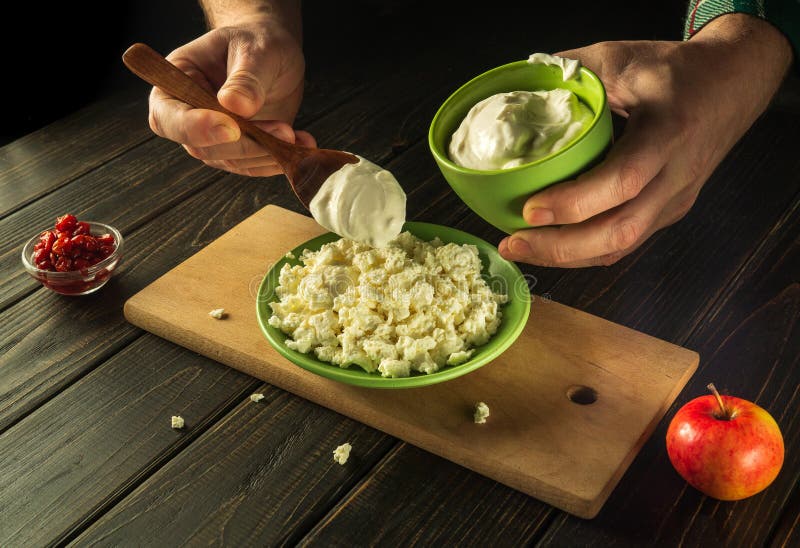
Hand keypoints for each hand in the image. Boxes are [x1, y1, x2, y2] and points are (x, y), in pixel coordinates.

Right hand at [148, 17, 315, 176]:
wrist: (272, 54)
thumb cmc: (257, 42)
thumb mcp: (256, 50)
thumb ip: (246, 78)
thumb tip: (235, 106)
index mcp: (175, 82)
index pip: (169, 117)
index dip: (196, 127)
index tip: (232, 126)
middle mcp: (186, 115)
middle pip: (202, 147)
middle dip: (245, 143)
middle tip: (283, 130)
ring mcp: (211, 137)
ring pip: (230, 160)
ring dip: (266, 153)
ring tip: (295, 135)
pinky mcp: (237, 150)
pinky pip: (252, 165)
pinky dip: (277, 159)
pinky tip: (300, 143)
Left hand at [499, 14, 792, 266]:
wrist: (733, 85)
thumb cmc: (678, 70)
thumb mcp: (624, 57)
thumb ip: (573, 70)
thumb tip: (521, 85)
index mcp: (669, 132)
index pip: (623, 181)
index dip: (574, 202)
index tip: (529, 209)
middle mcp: (676, 176)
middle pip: (621, 230)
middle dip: (561, 247)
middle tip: (512, 243)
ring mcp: (676, 200)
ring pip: (622, 246)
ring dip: (567, 256)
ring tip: (521, 249)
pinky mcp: (669, 212)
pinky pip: (625, 243)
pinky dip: (585, 251)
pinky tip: (551, 246)